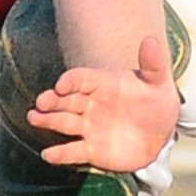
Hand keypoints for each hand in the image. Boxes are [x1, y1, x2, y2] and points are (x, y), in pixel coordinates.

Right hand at [30, 35, 180, 172]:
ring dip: (48, 121)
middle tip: (41, 102)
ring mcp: (89, 127)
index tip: (62, 86)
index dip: (71, 81)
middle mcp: (91, 105)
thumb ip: (154, 64)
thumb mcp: (159, 83)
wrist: (161, 135)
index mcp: (104, 84)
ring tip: (34, 118)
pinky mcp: (91, 150)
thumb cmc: (157, 103)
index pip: (81, 78)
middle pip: (66, 100)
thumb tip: (151, 40)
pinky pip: (73, 151)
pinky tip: (48, 154)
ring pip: (64, 123)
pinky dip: (60, 154)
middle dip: (52, 100)